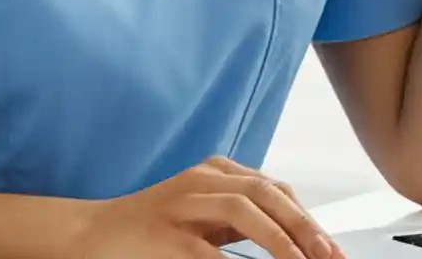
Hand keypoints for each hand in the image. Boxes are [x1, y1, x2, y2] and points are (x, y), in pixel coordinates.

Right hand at [73, 155, 345, 258]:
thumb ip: (245, 221)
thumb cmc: (154, 230)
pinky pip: (207, 249)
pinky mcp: (164, 233)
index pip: (276, 190)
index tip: (331, 247)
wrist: (90, 235)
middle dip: (304, 226)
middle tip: (329, 255)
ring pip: (244, 210)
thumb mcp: (206, 218)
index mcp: (218, 172)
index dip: (307, 218)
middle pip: (267, 193)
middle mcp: (203, 179)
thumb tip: (298, 240)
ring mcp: (182, 203)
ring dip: (280, 238)